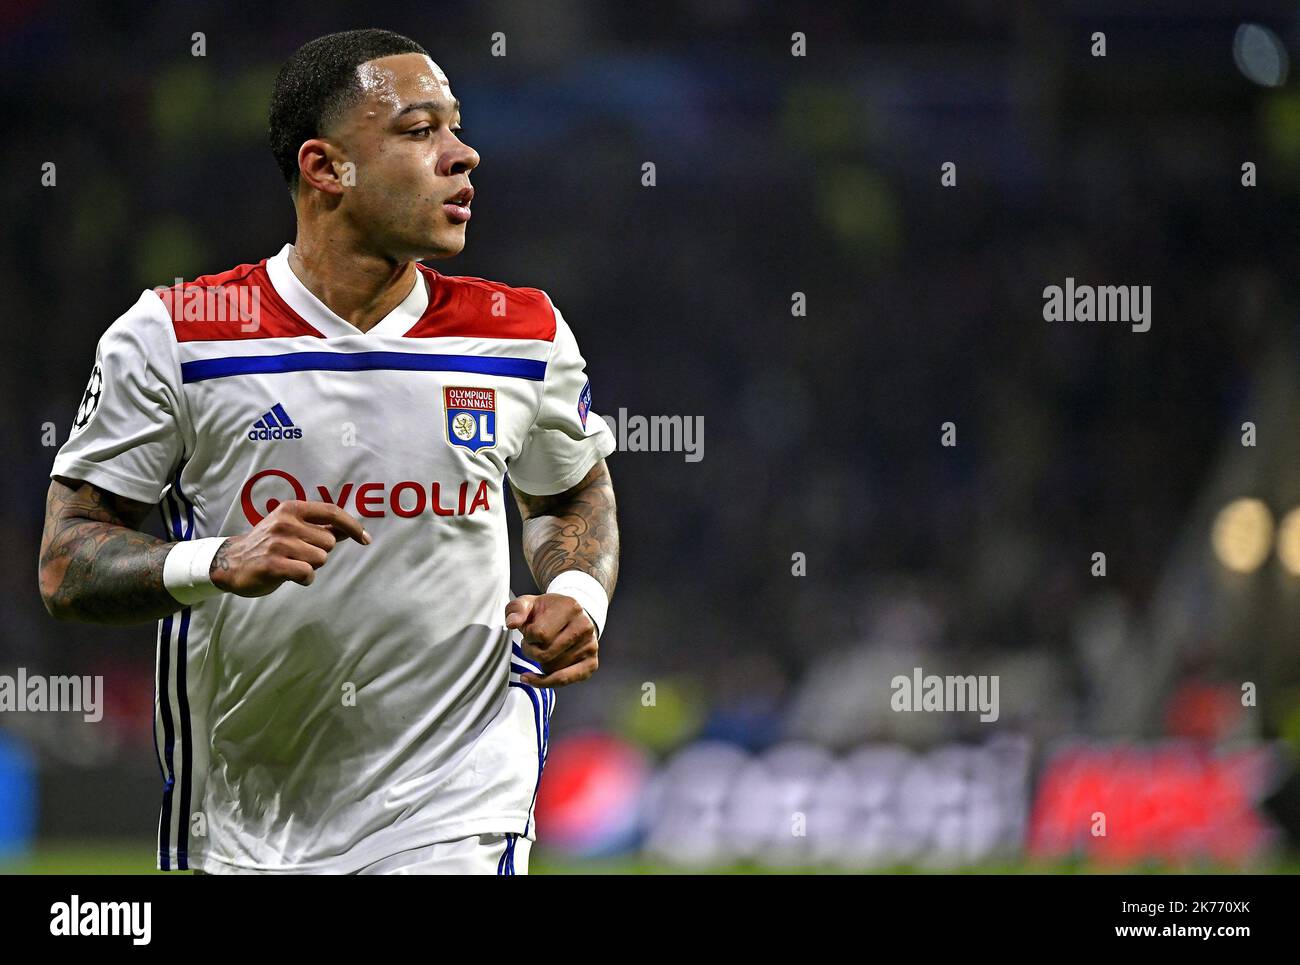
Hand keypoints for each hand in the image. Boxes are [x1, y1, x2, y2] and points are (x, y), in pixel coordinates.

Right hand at [210, 500, 369, 596]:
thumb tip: (351, 529)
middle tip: (298, 554)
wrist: (231, 562)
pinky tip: (291, 575)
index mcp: (292, 509)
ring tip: (291, 563)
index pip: (332, 512)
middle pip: (330, 542)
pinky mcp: (272, 564)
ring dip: (311, 566)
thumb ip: (321, 527)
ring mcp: (277, 543)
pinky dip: (305, 578)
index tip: (366, 539)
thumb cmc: (269, 545)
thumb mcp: (292, 528)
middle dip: (320, 552)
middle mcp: (285, 522)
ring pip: (320, 558)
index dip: (353, 526)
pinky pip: (307, 573)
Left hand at [505, 593, 598, 686]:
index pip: (540, 634)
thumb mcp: (529, 603)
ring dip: (540, 663)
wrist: (571, 616)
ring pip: (552, 668)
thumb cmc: (548, 612)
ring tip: (543, 649)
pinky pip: (563, 680)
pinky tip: (534, 677)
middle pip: (545, 654)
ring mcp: (590, 646)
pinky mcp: (591, 664)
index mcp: (570, 607)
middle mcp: (584, 626)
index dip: (528, 636)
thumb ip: (516, 609)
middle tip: (532, 643)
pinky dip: (545, 682)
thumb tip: (512, 623)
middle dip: (531, 651)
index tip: (529, 632)